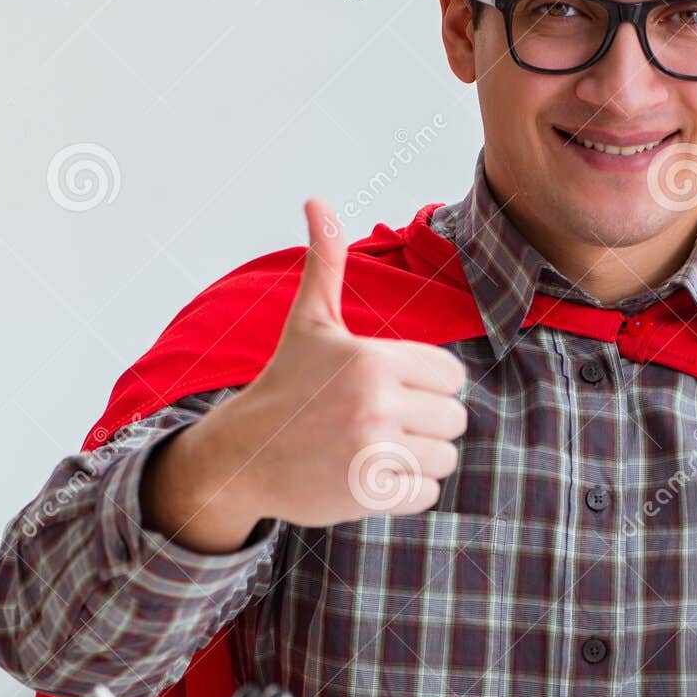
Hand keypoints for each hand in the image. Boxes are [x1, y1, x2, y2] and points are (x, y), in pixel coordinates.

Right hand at [141, 199, 468, 550]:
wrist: (241, 457)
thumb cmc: (285, 385)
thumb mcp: (309, 322)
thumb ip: (326, 262)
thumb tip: (316, 201)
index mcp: (372, 360)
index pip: (451, 376)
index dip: (430, 385)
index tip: (394, 390)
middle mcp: (375, 404)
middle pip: (454, 419)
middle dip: (427, 425)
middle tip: (385, 425)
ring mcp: (372, 452)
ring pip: (445, 459)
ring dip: (420, 460)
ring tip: (379, 450)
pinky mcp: (370, 496)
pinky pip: (427, 494)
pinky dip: (407, 493)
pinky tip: (373, 478)